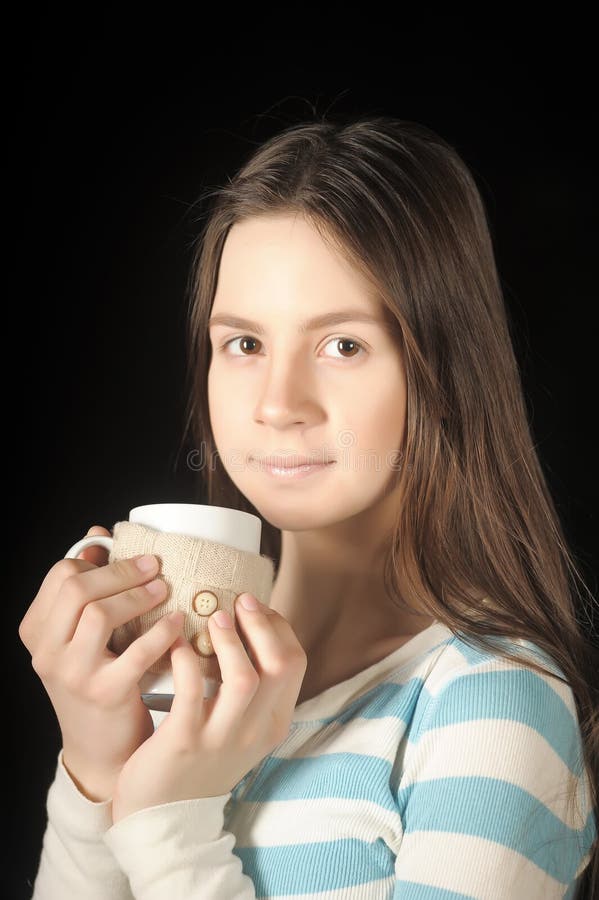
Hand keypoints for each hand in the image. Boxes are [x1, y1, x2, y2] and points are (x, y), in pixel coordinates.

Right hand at [18, 525, 185, 800]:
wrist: (102, 749)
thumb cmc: (100, 681)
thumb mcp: (83, 638)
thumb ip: (88, 591)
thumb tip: (98, 536)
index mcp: (37, 631)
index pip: (61, 575)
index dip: (99, 560)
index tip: (133, 557)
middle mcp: (46, 651)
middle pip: (77, 588)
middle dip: (122, 571)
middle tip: (155, 566)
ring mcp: (72, 674)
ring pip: (100, 613)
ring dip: (139, 595)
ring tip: (165, 590)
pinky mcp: (104, 693)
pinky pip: (136, 650)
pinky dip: (162, 630)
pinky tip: (179, 622)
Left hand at [111, 593, 307, 822]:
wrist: (163, 818)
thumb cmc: (199, 759)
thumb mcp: (240, 728)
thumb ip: (251, 688)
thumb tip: (249, 624)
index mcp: (274, 723)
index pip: (295, 662)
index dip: (277, 626)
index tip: (255, 606)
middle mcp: (255, 731)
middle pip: (280, 665)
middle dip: (262, 624)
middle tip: (239, 601)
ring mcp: (221, 738)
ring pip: (244, 678)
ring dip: (229, 640)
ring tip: (213, 617)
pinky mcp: (184, 742)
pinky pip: (190, 689)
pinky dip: (185, 658)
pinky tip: (176, 643)